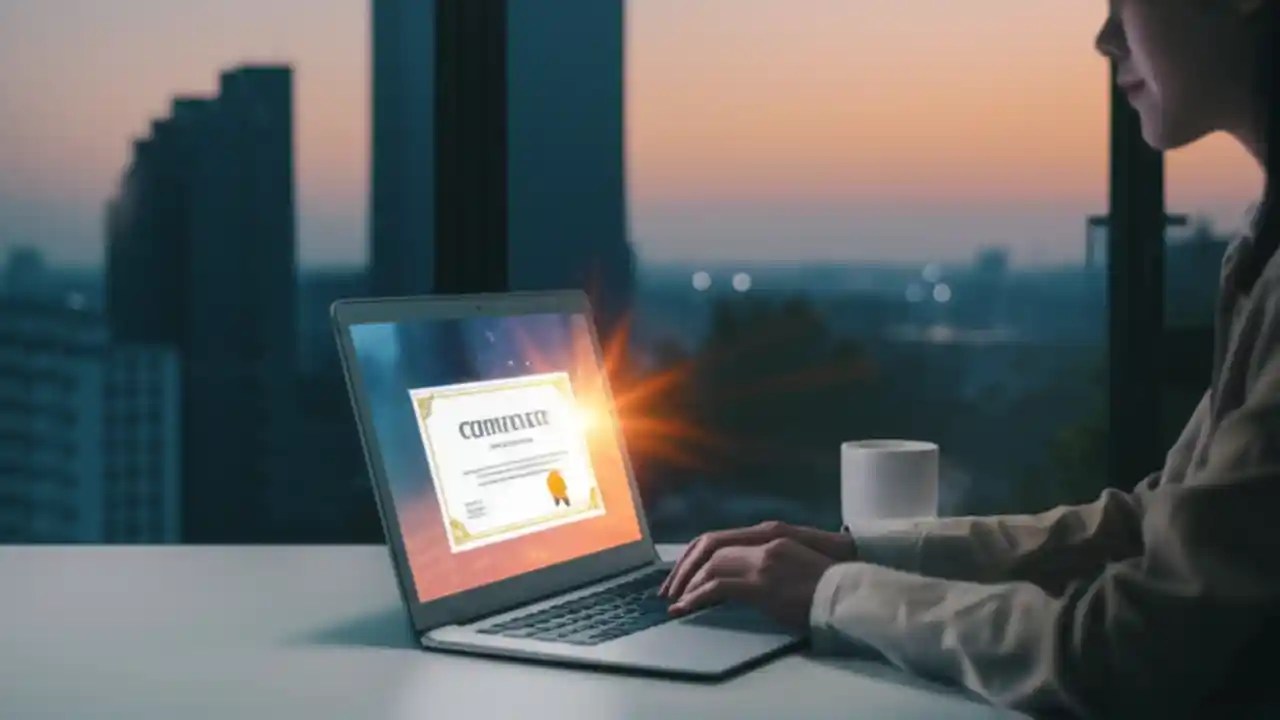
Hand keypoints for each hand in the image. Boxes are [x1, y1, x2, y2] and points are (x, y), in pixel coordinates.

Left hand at [664, 538, 835, 628]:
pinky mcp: (764, 583)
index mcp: (769, 534)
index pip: (718, 538)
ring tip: (675, 603)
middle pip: (708, 547)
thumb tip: (737, 583)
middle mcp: (763, 540)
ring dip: (687, 584)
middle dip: (683, 569)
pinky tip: (686, 608)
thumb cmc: (830, 584)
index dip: (694, 556)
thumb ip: (765, 564)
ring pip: (710, 565)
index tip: (680, 575)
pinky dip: (696, 596)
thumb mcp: (793, 563)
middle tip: (668, 590)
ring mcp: (763, 560)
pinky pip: (718, 586)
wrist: (854, 592)